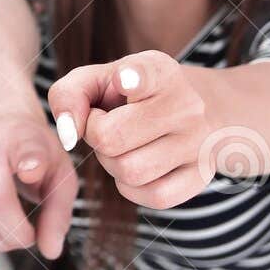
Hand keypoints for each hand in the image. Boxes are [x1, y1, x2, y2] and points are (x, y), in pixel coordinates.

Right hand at [0, 100, 76, 261]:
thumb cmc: (32, 149)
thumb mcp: (59, 173)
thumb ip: (59, 212)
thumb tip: (50, 250)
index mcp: (21, 138)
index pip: (26, 151)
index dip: (30, 163)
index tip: (32, 171)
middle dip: (16, 235)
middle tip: (29, 237)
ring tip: (11, 240)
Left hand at [47, 50, 225, 211]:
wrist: (194, 109)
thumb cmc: (131, 95)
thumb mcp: (99, 80)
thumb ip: (69, 95)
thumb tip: (67, 136)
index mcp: (161, 72)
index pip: (145, 75)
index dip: (129, 78)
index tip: (123, 79)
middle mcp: (187, 105)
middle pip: (111, 138)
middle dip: (96, 136)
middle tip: (106, 125)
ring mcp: (199, 142)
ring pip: (130, 172)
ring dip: (112, 164)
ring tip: (123, 146)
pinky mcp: (202, 175)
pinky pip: (155, 197)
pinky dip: (135, 188)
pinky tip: (138, 165)